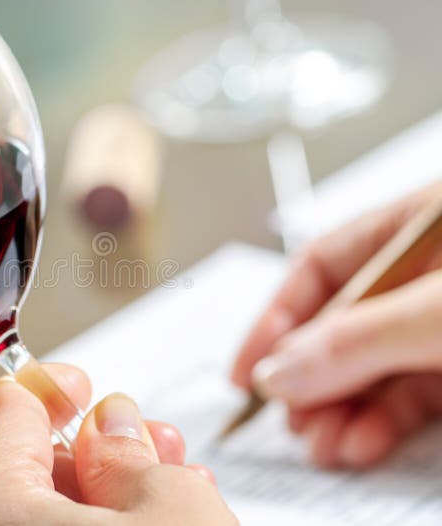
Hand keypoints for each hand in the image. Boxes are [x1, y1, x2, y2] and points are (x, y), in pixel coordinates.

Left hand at [0, 363, 236, 524]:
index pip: (8, 414)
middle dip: (97, 445)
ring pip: (50, 516)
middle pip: (28, 470)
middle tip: (146, 436)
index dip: (51, 386)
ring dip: (112, 491)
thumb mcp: (171, 510)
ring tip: (172, 479)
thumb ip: (132, 455)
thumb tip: (115, 423)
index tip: (80, 382)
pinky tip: (162, 519)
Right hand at [232, 183, 441, 469]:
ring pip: (373, 365)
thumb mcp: (437, 311)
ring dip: (340, 409)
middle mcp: (426, 271)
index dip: (275, 317)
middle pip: (340, 323)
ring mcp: (441, 320)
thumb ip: (355, 339)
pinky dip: (382, 421)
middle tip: (288, 416)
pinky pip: (410, 393)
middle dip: (309, 377)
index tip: (247, 370)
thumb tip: (276, 372)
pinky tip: (362, 443)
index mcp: (419, 224)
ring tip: (323, 444)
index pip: (320, 264)